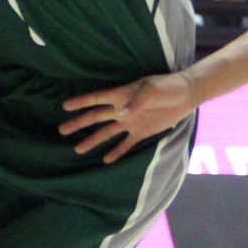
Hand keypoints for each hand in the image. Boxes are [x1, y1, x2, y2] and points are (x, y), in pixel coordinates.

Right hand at [60, 72, 196, 162]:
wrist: (185, 95)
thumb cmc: (167, 87)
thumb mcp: (151, 90)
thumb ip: (136, 102)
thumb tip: (119, 115)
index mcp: (121, 95)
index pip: (97, 99)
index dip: (81, 102)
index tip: (65, 106)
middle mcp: (122, 109)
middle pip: (96, 117)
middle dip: (79, 123)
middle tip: (62, 130)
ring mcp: (130, 122)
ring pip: (107, 133)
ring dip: (93, 140)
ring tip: (78, 149)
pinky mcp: (141, 131)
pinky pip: (126, 144)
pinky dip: (116, 152)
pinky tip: (106, 160)